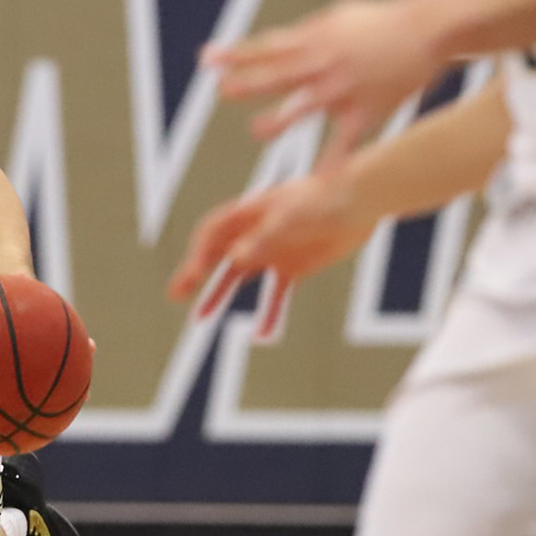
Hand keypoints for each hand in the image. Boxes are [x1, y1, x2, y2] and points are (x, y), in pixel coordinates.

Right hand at [166, 173, 375, 338]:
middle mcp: (255, 233)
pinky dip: (269, 314)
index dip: (200, 252)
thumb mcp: (291, 218)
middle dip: (194, 273)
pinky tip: (262, 335)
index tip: (194, 274)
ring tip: (199, 317)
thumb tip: (236, 258)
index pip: (213, 233)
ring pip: (238, 276)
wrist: (361, 202)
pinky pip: (275, 295)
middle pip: (216, 255)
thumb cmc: (325, 200)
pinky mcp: (294, 268)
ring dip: (219, 296)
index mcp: (249, 213)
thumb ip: (265, 238)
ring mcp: (273, 251)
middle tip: (175, 293)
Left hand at [208, 0, 442, 172]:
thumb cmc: (381, 20)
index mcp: (313, 41)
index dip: (235, 54)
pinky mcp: (365, 112)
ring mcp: (343, 90)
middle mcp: (323, 65)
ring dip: (278, 121)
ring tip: (258, 131)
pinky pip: (344, 141)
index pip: (266, 48)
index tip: (206, 59)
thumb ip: (303, 32)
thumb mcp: (336, 16)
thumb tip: (271, 39)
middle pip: (279, 75)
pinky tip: (319, 184)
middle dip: (249, 83)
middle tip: (224, 90)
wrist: (428, 30)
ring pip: (304, 109)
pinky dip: (333, 162)